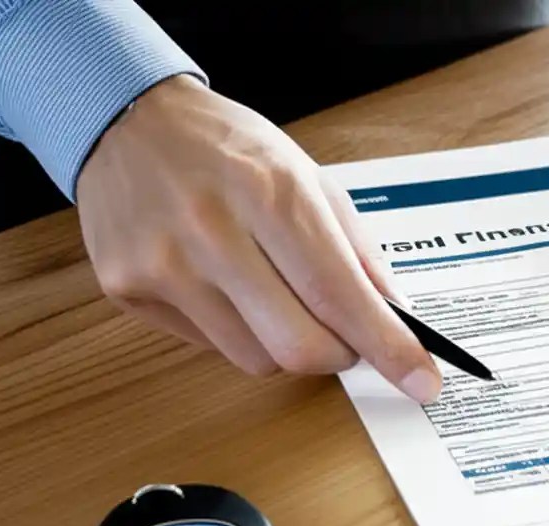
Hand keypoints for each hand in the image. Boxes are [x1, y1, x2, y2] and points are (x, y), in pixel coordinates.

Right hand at [76, 75, 441, 401]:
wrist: (126, 121)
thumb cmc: (228, 147)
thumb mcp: (308, 177)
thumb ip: (356, 252)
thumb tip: (395, 319)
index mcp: (270, 192)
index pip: (340, 296)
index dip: (387, 348)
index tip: (421, 381)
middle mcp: (212, 230)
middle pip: (298, 346)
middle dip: (341, 356)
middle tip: (346, 335)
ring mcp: (163, 264)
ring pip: (256, 359)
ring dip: (287, 345)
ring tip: (276, 296)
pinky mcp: (127, 289)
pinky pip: (211, 346)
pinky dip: (238, 331)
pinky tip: (225, 285)